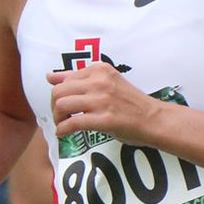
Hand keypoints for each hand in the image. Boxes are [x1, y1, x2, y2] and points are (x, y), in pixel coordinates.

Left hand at [45, 61, 159, 142]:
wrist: (153, 119)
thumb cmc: (130, 102)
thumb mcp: (106, 82)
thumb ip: (80, 79)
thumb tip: (49, 76)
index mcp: (99, 69)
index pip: (64, 78)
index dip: (58, 94)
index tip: (61, 103)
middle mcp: (99, 81)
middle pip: (59, 91)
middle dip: (54, 106)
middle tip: (60, 116)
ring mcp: (102, 100)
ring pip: (61, 105)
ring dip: (57, 118)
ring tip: (63, 124)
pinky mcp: (105, 119)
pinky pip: (73, 123)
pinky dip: (62, 130)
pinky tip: (64, 133)